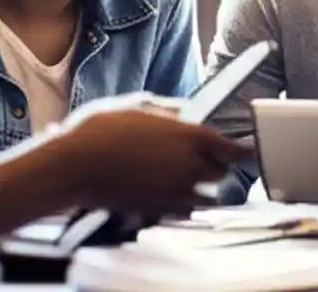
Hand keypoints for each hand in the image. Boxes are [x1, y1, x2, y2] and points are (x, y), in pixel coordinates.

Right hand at [54, 94, 248, 215]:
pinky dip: (181, 202)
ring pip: (205, 194)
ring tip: (181, 178)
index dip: (239, 151)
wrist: (75, 166)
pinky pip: (183, 209)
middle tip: (202, 159)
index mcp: (189, 136)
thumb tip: (183, 113)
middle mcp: (190, 165)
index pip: (230, 148)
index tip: (242, 151)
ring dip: (199, 186)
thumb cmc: (102, 131)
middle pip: (221, 172)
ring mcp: (176, 190)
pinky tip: (165, 192)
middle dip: (215, 166)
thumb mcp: (139, 106)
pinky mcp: (159, 209)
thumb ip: (169, 111)